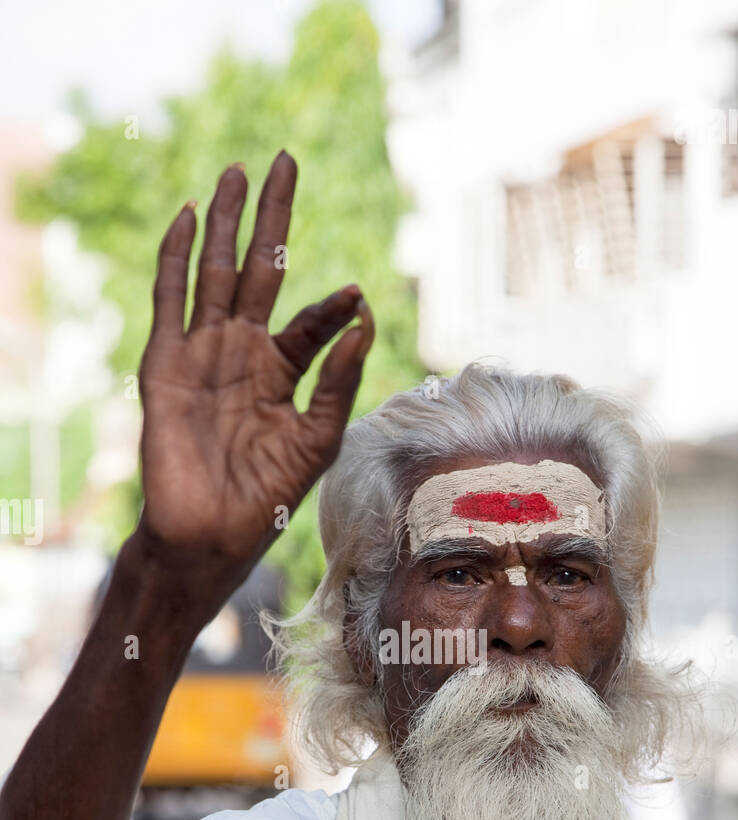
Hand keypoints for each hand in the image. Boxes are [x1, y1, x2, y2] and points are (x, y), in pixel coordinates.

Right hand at [137, 150, 373, 566]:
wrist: (210, 535)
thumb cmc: (266, 498)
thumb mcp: (318, 439)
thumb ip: (339, 380)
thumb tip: (364, 318)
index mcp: (281, 372)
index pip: (311, 321)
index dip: (333, 307)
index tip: (357, 293)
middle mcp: (242, 353)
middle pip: (258, 269)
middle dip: (270, 217)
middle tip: (284, 160)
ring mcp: (202, 353)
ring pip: (214, 271)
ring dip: (224, 221)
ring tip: (238, 171)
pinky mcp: (167, 363)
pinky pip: (171, 300)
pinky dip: (176, 257)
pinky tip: (186, 215)